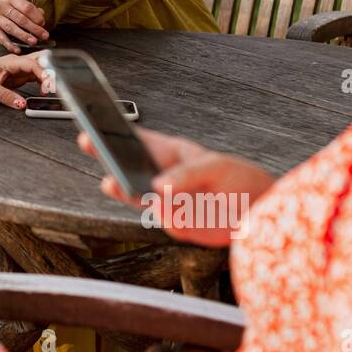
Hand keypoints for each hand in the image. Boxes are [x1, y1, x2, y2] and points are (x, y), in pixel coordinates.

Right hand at [0, 0, 48, 51]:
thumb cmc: (9, 8)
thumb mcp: (19, 3)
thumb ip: (31, 10)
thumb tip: (42, 19)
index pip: (26, 7)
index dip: (36, 17)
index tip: (43, 24)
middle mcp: (1, 7)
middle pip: (20, 19)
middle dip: (34, 28)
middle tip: (44, 36)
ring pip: (11, 28)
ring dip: (23, 36)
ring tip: (34, 42)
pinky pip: (1, 38)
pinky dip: (10, 44)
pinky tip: (18, 49)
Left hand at [0, 51, 46, 109]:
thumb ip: (5, 96)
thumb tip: (21, 105)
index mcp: (11, 61)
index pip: (33, 64)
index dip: (44, 74)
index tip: (50, 85)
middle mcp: (17, 63)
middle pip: (41, 61)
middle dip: (51, 71)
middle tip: (56, 86)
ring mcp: (18, 69)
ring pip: (40, 69)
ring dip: (47, 77)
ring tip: (50, 90)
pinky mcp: (18, 76)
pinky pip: (34, 76)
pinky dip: (42, 82)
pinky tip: (44, 90)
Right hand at [76, 128, 275, 246]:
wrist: (261, 215)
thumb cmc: (239, 181)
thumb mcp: (215, 168)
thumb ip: (186, 176)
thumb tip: (158, 187)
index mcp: (170, 154)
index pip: (137, 140)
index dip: (113, 133)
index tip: (93, 127)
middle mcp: (162, 176)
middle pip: (127, 166)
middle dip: (108, 157)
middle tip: (89, 144)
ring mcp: (165, 201)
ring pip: (137, 195)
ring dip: (124, 188)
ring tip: (114, 182)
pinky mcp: (175, 223)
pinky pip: (163, 219)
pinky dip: (161, 214)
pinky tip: (163, 207)